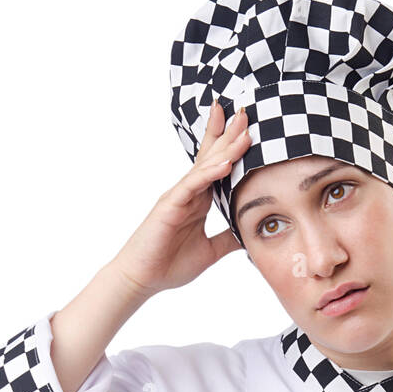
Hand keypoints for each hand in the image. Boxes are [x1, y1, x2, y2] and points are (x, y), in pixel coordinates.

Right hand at [113, 101, 250, 297]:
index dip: (230, 146)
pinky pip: (192, 185)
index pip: (217, 166)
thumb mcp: (210, 250)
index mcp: (199, 200)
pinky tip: (225, 162)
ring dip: (224, 147)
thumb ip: (228, 238)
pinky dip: (209, 173)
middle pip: (212, 156)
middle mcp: (189, 193)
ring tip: (242, 129)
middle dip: (229, 134)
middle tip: (246, 111)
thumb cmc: (169, 264)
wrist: (142, 280)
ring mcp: (179, 196)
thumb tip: (249, 233)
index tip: (248, 127)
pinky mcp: (170, 205)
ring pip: (205, 165)